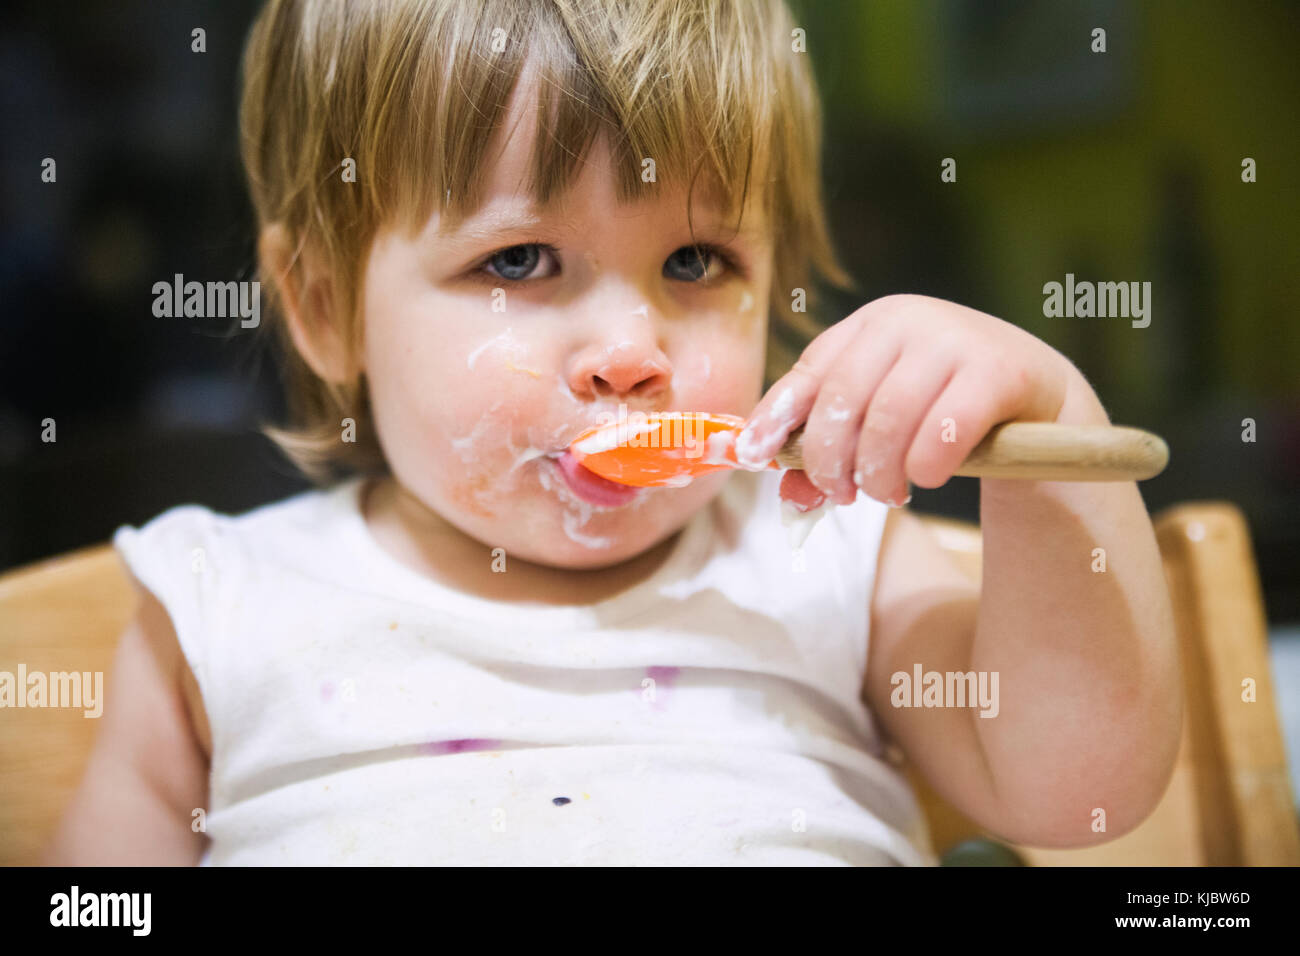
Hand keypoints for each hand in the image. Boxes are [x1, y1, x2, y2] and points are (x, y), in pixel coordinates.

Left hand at [734, 294, 1080, 508]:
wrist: (1037, 395)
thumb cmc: (943, 408)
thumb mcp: (882, 420)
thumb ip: (834, 453)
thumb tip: (789, 495)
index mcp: (870, 326)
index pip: (809, 371)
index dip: (776, 415)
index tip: (754, 456)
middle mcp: (907, 321)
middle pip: (842, 400)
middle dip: (831, 460)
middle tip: (842, 494)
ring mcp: (954, 340)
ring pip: (888, 419)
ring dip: (878, 472)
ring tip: (887, 494)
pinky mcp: (997, 371)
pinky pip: (943, 431)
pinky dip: (926, 466)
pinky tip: (927, 478)